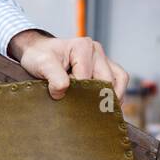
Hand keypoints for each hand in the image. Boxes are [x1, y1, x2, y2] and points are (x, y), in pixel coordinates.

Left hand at [9, 30, 129, 103]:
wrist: (39, 52)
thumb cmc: (40, 56)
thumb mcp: (42, 64)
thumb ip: (54, 77)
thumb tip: (63, 92)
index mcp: (82, 47)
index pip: (86, 77)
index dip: (76, 91)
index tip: (62, 95)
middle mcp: (96, 50)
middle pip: (107, 80)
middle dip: (96, 97)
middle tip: (85, 112)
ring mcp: (103, 58)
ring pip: (119, 79)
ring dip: (112, 97)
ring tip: (103, 112)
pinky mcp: (106, 66)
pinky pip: (119, 79)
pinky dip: (117, 93)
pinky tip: (108, 106)